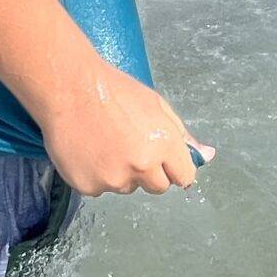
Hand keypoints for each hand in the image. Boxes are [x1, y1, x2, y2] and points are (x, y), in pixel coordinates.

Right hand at [38, 63, 212, 195]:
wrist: (68, 88)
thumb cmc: (115, 91)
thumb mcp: (157, 106)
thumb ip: (183, 136)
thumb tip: (208, 155)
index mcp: (164, 145)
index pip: (184, 177)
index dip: (174, 168)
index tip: (164, 161)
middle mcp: (142, 167)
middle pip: (157, 187)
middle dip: (149, 172)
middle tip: (130, 146)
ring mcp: (113, 180)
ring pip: (126, 187)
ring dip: (121, 173)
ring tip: (104, 143)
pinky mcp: (88, 186)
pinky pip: (99, 188)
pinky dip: (95, 175)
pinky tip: (88, 150)